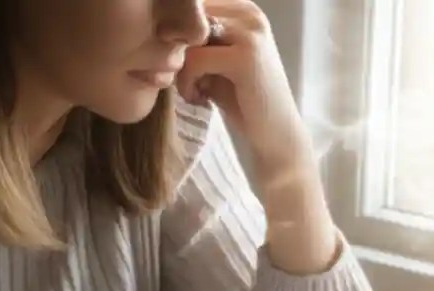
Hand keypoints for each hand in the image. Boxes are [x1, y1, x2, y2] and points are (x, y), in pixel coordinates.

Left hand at [178, 0, 311, 173]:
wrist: (275, 134)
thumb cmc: (242, 99)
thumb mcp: (215, 61)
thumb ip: (194, 40)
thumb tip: (159, 28)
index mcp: (244, 9)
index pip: (192, 6)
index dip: (177, 35)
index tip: (183, 65)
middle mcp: (250, 14)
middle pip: (187, 17)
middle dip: (176, 50)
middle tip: (184, 80)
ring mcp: (251, 33)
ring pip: (188, 36)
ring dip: (180, 67)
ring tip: (193, 90)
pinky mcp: (245, 57)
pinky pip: (195, 59)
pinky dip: (187, 82)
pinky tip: (199, 98)